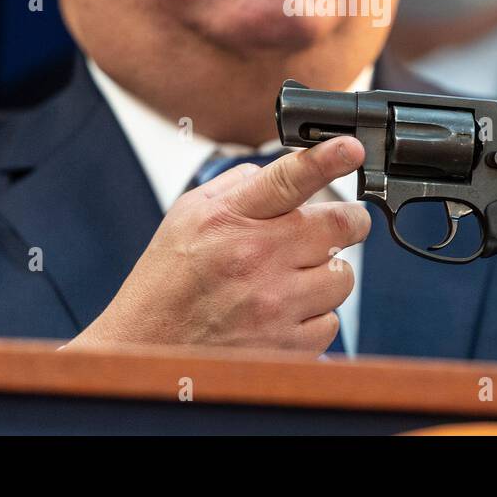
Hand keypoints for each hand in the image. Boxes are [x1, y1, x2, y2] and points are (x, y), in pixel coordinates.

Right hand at [65, 136, 367, 353]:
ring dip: (327, 273)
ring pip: (343, 276)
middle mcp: (255, 258)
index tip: (351, 148)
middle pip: (340, 227)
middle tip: (337, 227)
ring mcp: (274, 305)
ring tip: (292, 278)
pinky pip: (331, 321)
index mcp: (229, 218)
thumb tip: (288, 169)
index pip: (288, 178)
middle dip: (348, 223)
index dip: (326, 159)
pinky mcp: (287, 346)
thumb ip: (240, 186)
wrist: (145, 348)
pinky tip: (283, 313)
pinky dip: (315, 315)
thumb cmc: (167, 280)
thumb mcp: (187, 215)